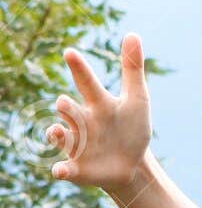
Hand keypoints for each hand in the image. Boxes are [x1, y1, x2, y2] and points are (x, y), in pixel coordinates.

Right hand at [47, 33, 150, 191]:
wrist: (131, 164)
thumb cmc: (131, 128)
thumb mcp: (137, 100)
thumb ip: (132, 69)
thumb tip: (133, 35)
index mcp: (98, 104)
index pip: (87, 82)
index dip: (80, 69)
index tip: (71, 53)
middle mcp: (82, 122)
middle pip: (69, 111)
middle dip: (66, 108)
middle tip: (64, 103)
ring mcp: (78, 145)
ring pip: (62, 137)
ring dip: (57, 135)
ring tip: (57, 133)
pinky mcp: (78, 167)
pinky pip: (65, 169)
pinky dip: (62, 170)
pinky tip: (60, 172)